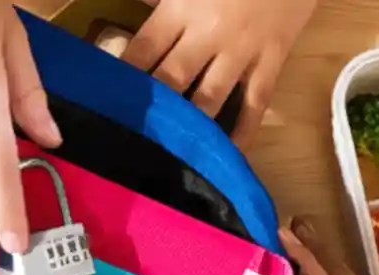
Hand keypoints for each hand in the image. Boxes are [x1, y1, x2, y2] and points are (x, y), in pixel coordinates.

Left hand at [122, 0, 316, 144]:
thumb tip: (137, 11)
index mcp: (181, 7)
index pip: (142, 50)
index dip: (123, 78)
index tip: (106, 102)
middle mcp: (208, 34)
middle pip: (171, 80)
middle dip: (152, 110)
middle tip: (131, 139)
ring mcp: (242, 52)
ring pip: (209, 99)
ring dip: (191, 127)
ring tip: (170, 154)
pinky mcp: (271, 62)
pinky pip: (255, 105)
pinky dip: (242, 133)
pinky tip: (228, 156)